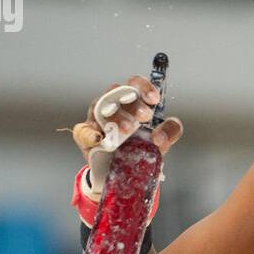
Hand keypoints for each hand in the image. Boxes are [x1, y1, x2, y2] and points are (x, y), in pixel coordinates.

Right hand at [67, 74, 183, 158]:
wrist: (126, 168)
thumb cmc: (142, 145)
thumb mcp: (162, 139)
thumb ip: (170, 131)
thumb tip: (160, 136)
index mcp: (133, 100)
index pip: (136, 84)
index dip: (144, 87)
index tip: (154, 100)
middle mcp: (113, 104)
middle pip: (118, 93)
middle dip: (133, 104)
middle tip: (145, 117)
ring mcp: (97, 117)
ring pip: (101, 107)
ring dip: (115, 116)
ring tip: (127, 130)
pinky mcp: (86, 134)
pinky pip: (83, 130)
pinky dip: (91, 134)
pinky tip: (99, 139)